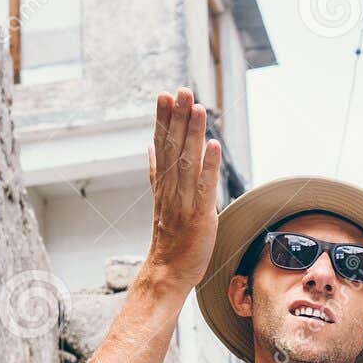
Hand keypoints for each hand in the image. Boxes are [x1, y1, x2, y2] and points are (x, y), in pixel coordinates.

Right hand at [143, 88, 221, 293]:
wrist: (168, 271)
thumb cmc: (170, 239)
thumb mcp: (161, 201)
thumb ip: (156, 173)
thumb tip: (150, 148)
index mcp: (163, 185)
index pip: (161, 146)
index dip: (163, 120)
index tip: (165, 95)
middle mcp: (171, 189)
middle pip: (173, 148)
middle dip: (178, 118)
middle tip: (182, 90)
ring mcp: (184, 202)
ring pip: (187, 162)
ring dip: (192, 133)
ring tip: (197, 107)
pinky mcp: (200, 216)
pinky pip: (204, 187)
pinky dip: (208, 166)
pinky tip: (212, 145)